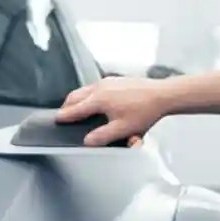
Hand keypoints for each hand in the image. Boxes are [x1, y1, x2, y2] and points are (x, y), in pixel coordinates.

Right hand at [57, 77, 171, 146]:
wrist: (162, 94)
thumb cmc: (145, 111)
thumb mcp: (123, 130)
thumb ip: (102, 137)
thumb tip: (87, 141)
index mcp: (99, 100)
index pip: (75, 109)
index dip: (64, 116)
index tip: (57, 120)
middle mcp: (100, 87)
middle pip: (75, 96)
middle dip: (67, 106)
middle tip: (63, 114)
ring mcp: (108, 81)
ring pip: (85, 90)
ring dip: (77, 99)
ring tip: (76, 108)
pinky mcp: (115, 79)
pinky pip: (95, 86)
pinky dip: (88, 94)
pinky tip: (94, 101)